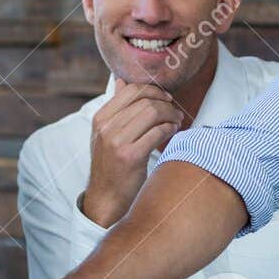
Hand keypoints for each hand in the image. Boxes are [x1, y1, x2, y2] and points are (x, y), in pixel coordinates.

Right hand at [81, 81, 184, 226]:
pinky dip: (170, 129)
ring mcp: (117, 142)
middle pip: (145, 101)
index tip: (166, 98)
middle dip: (166, 104)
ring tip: (177, 122)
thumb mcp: (106, 134)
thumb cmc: (111, 165)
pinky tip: (173, 132)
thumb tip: (122, 81)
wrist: (106, 197)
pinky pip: (157, 132)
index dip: (153, 90)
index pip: (131, 91)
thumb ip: (116, 108)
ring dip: (170, 115)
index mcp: (101, 118)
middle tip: (176, 111)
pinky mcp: (130, 156)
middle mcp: (106, 127)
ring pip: (153, 114)